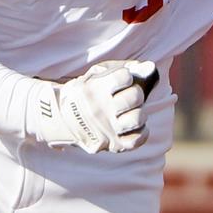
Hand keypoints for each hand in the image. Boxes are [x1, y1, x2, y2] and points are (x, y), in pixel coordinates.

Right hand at [31, 59, 158, 153]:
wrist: (62, 119)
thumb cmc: (88, 92)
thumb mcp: (98, 74)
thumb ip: (124, 68)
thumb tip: (150, 68)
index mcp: (95, 88)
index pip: (125, 77)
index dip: (127, 77)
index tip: (122, 80)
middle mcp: (100, 109)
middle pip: (135, 97)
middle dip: (137, 94)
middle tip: (130, 96)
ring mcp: (106, 128)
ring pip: (137, 119)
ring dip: (140, 113)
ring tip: (133, 112)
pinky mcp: (112, 144)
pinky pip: (136, 140)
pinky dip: (142, 132)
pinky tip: (135, 126)